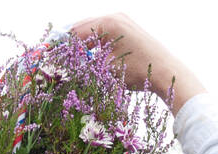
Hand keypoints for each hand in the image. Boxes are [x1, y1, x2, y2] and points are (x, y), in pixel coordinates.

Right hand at [69, 14, 205, 112]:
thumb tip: (69, 68)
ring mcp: (123, 21)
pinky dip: (95, 42)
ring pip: (95, 29)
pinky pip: (106, 33)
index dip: (62, 45)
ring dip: (82, 43)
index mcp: (107, 24)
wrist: (166, 72)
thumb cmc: (138, 72)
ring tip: (71, 58)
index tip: (51, 54)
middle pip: (84, 27)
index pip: (77, 32)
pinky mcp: (129, 28)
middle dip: (70, 42)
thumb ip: (86, 66)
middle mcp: (115, 17)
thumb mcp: (107, 71)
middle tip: (57, 56)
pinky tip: (89, 54)